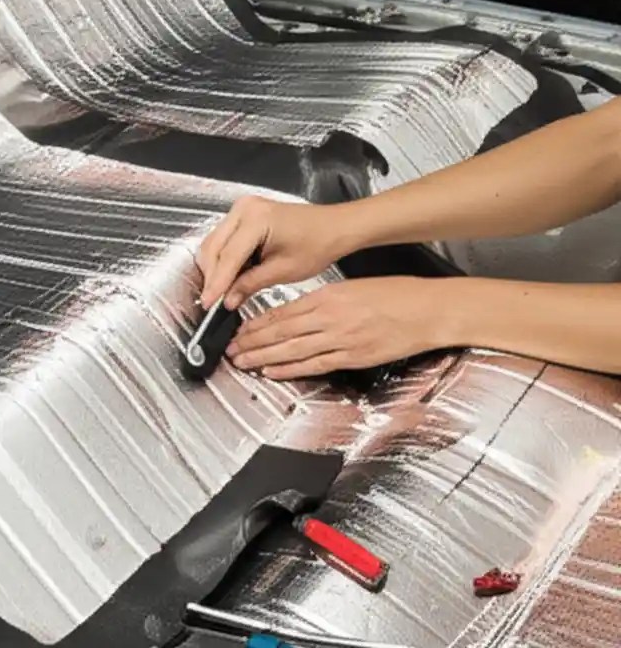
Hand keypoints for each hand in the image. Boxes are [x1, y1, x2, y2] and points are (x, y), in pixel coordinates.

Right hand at [196, 197, 355, 309]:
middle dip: (211, 276)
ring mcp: (242, 208)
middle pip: (213, 247)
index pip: (228, 257)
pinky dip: (223, 258)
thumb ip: (250, 284)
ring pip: (214, 243)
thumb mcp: (283, 271)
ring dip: (215, 268)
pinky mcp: (243, 213)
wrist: (334, 227)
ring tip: (220, 291)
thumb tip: (228, 300)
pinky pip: (223, 238)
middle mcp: (244, 209)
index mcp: (256, 219)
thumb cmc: (318, 243)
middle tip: (212, 300)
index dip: (216, 283)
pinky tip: (228, 276)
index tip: (208, 303)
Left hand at [226, 277, 449, 379]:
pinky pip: (315, 365)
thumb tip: (298, 311)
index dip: (256, 323)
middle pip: (280, 332)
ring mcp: (341, 339)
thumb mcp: (354, 286)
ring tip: (243, 362)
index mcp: (328, 296)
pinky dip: (290, 370)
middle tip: (230, 349)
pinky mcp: (353, 357)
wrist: (429, 309)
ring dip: (263, 358)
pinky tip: (272, 372)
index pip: (282, 311)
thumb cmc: (397, 294)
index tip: (238, 329)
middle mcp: (330, 317)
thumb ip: (325, 299)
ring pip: (292, 350)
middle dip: (252, 342)